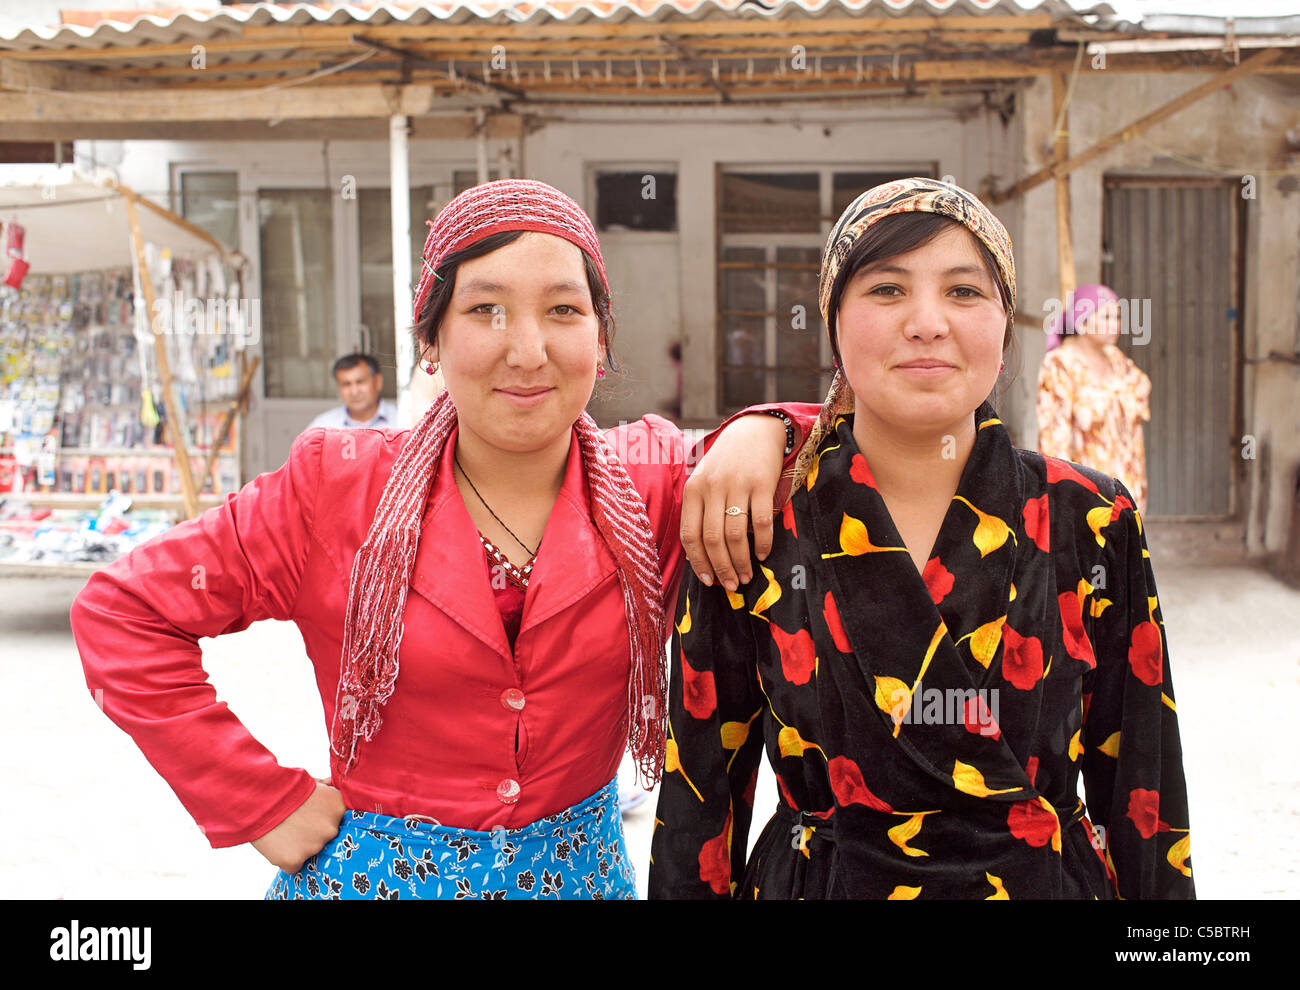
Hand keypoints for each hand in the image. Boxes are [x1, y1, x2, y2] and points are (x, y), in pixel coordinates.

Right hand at [250, 781, 345, 873]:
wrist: (258, 798)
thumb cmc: (284, 786)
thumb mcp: (311, 781)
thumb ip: (326, 788)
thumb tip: (333, 785)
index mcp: (339, 807)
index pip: (339, 819)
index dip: (323, 817)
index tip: (311, 814)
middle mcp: (332, 828)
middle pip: (326, 837)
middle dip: (312, 832)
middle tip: (295, 822)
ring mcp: (315, 846)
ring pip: (309, 851)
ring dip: (299, 845)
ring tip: (283, 830)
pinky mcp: (296, 860)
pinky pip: (294, 866)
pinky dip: (286, 858)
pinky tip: (277, 844)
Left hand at [680, 413, 784, 592]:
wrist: (755, 430)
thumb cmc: (727, 464)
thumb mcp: (705, 482)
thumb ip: (701, 512)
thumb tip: (701, 556)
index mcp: (693, 490)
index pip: (690, 534)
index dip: (698, 562)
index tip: (708, 581)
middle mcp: (712, 487)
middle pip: (712, 539)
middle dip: (721, 568)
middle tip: (731, 586)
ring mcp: (737, 484)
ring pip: (736, 535)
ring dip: (742, 561)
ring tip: (747, 576)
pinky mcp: (762, 482)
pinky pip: (761, 521)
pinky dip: (762, 543)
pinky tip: (764, 554)